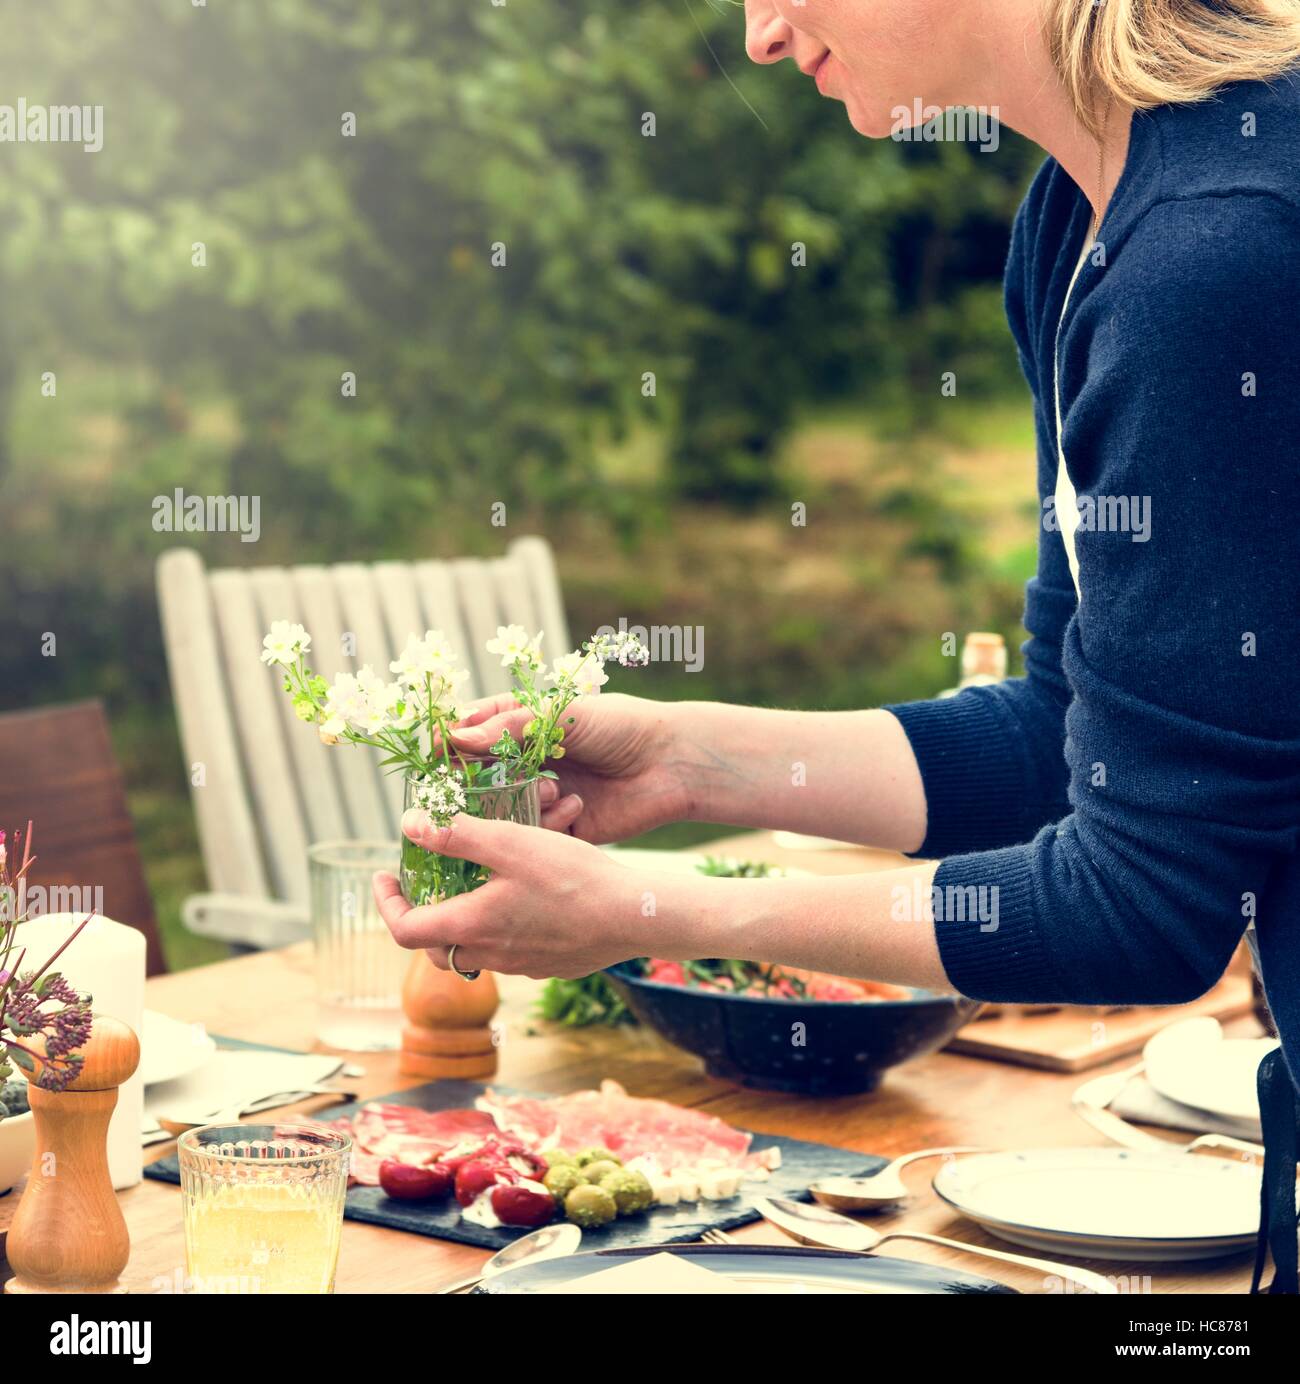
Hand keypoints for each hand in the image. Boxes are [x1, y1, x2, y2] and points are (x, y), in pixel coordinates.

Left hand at [373, 808, 662, 978]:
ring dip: (458, 925)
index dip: (386, 903)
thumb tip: (410, 825)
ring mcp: (520, 965)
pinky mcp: (547, 965)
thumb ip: (457, 835)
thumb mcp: (510, 843)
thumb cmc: (572, 877)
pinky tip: (520, 901)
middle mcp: (490, 954)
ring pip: (471, 952)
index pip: (404, 929)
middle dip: (419, 917)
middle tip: (424, 885)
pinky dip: (496, 931)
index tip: (383, 877)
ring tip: (470, 889)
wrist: (633, 916)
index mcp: (471, 925)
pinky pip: (506, 953)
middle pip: (432, 948)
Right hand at [447, 692, 690, 842]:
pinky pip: (534, 835)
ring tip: (550, 789)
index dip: (450, 745)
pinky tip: (575, 805)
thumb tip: (456, 738)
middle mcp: (527, 764)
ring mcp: (542, 798)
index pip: (472, 735)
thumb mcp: (564, 715)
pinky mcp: (562, 829)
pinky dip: (546, 824)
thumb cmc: (621, 725)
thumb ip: (511, 727)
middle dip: (474, 785)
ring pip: (502, 812)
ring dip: (519, 803)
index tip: (434, 753)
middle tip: (469, 790)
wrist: (673, 763)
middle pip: (478, 779)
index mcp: (524, 728)